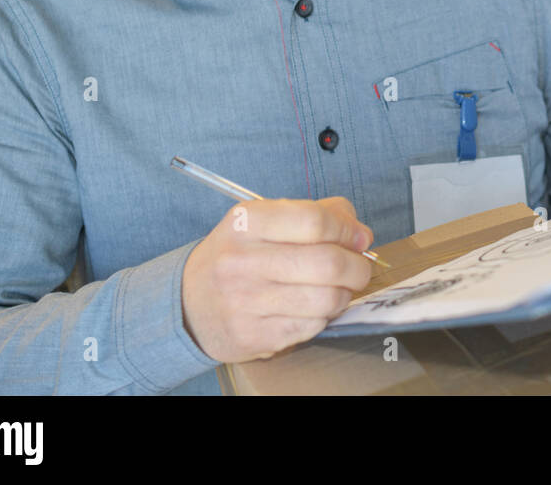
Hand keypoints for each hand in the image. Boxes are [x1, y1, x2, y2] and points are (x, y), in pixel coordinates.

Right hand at [181, 197, 374, 362]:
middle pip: (327, 263)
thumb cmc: (240, 255)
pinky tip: (314, 307)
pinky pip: (312, 326)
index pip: (315, 221)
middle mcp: (241, 260)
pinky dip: (324, 316)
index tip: (360, 238)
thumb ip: (316, 214)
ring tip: (340, 288)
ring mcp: (245, 302)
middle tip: (360, 268)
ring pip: (326, 299)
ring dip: (345, 294)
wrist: (190, 303)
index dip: (348, 230)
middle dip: (357, 267)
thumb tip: (359, 232)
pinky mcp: (253, 335)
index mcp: (247, 222)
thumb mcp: (264, 219)